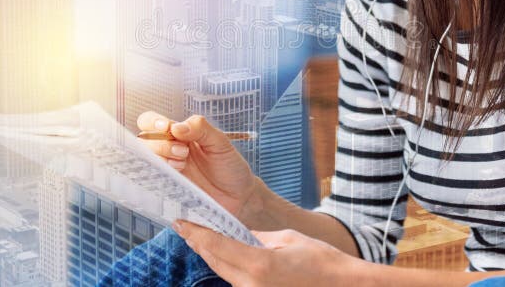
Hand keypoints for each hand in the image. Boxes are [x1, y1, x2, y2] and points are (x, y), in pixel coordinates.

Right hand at [137, 111, 259, 220]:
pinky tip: (175, 175)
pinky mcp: (168, 188)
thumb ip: (201, 129)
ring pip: (146, 159)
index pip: (153, 122)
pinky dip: (158, 176)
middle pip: (144, 140)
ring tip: (183, 164)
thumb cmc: (231, 167)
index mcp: (180, 134)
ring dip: (161, 158)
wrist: (239, 197)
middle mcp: (169, 150)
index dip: (153, 122)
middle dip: (161, 143)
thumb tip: (176, 126)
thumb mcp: (221, 143)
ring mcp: (167, 170)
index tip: (166, 127)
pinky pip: (151, 180)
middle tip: (183, 152)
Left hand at [172, 220, 364, 286]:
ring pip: (225, 273)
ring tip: (202, 239)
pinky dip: (230, 268)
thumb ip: (259, 238)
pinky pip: (239, 282)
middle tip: (187, 228)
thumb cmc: (323, 262)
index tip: (182, 223)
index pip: (217, 246)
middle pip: (216, 262)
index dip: (196, 234)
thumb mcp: (288, 239)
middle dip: (200, 244)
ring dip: (214, 256)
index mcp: (258, 265)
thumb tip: (239, 234)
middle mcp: (252, 285)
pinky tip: (226, 257)